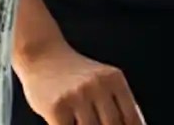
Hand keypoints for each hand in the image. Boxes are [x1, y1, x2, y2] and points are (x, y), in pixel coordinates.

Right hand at [15, 42, 145, 124]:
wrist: (42, 55)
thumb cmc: (73, 73)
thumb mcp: (101, 79)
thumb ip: (116, 101)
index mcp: (114, 79)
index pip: (131, 117)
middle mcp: (98, 86)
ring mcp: (77, 96)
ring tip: (82, 122)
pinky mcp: (57, 108)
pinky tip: (70, 123)